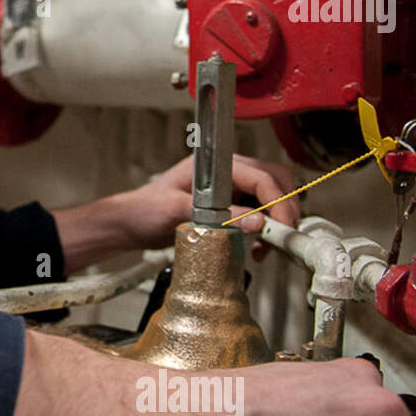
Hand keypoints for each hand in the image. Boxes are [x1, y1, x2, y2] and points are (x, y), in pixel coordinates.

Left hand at [119, 153, 299, 256]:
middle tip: (280, 240)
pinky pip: (259, 213)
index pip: (262, 177)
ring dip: (275, 223)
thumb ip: (219, 216)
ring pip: (272, 198)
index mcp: (217, 165)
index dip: (279, 202)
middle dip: (283, 211)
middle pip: (275, 183)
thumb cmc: (147, 210)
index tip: (283, 228)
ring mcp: (231, 188)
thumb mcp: (178, 211)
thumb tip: (258, 224)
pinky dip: (264, 230)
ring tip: (263, 249)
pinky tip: (255, 248)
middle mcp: (229, 172)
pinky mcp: (231, 204)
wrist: (132, 223)